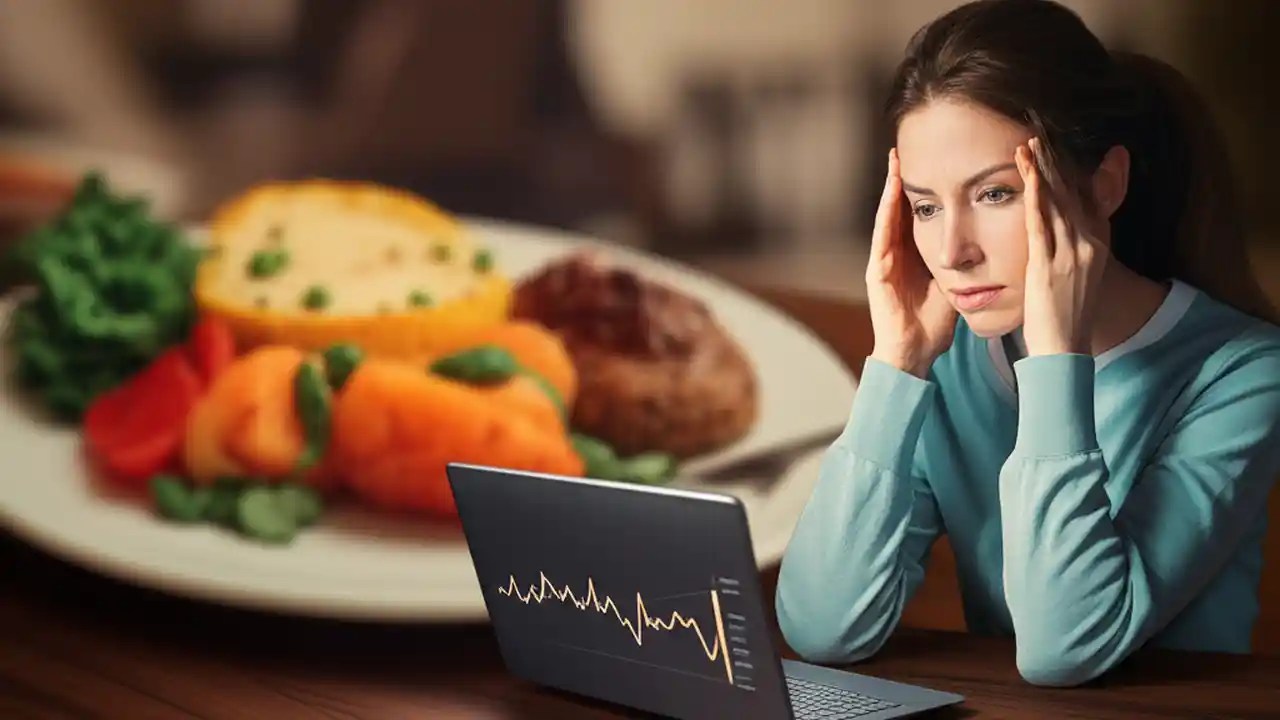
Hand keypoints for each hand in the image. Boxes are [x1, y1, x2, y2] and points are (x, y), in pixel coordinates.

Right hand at [867, 149, 956, 377]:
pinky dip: (885, 210)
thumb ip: (967, 264)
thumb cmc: (934, 325)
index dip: (924, 189)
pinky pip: (882, 234)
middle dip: (901, 179)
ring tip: (895, 159)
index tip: (934, 161)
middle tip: (904, 148)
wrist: (914, 354)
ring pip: (887, 215)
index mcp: (914, 257)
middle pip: (900, 208)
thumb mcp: (955, 284)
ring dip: (890, 187)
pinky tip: (891, 190)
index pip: (919, 215)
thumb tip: (995, 245)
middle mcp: (895, 254)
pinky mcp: (875, 270)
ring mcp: (882, 261)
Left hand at [1015, 138, 1108, 356]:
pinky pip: (1040, 224)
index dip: (1069, 171)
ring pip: (1057, 202)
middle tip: (1040, 131)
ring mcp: (1071, 255)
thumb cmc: (1063, 317)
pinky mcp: (1049, 266)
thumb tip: (1056, 234)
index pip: (1084, 198)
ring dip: (1042, 171)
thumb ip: (1069, 250)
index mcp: (1095, 247)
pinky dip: (1033, 197)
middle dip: (1054, 162)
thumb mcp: (1074, 277)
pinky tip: (1025, 177)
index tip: (1055, 145)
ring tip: (1030, 143)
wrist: (1065, 350)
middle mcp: (1088, 246)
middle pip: (1071, 193)